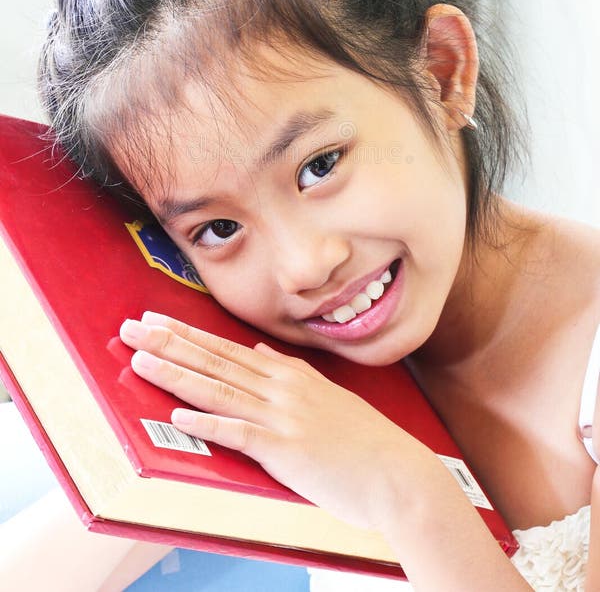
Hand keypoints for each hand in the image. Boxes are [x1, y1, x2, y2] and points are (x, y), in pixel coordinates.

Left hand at [119, 312, 434, 531]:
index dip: (187, 334)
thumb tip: (259, 352)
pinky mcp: (286, 449)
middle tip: (132, 327)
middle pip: (215, 360)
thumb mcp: (326, 394)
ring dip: (177, 374)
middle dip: (170, 343)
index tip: (156, 320)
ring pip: (219, 388)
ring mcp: (283, 416)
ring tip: (141, 360)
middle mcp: (282, 387)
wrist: (397, 473)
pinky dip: (208, 422)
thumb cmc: (363, 440)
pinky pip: (239, 433)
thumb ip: (290, 373)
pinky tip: (179, 415)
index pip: (226, 348)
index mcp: (289, 374)